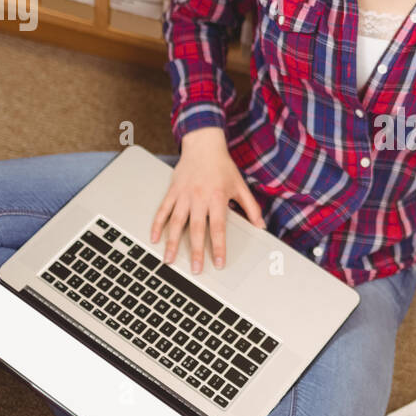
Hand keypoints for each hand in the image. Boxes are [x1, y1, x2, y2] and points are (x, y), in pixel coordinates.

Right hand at [150, 126, 265, 273]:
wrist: (203, 145)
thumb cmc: (222, 166)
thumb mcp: (240, 186)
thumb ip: (250, 207)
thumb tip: (261, 225)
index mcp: (217, 198)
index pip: (218, 228)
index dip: (218, 247)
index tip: (218, 263)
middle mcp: (199, 198)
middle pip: (196, 229)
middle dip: (196, 251)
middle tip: (195, 269)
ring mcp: (184, 195)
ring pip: (176, 222)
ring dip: (172, 243)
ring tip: (169, 260)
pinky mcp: (172, 191)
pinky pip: (163, 210)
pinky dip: (157, 224)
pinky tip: (154, 238)